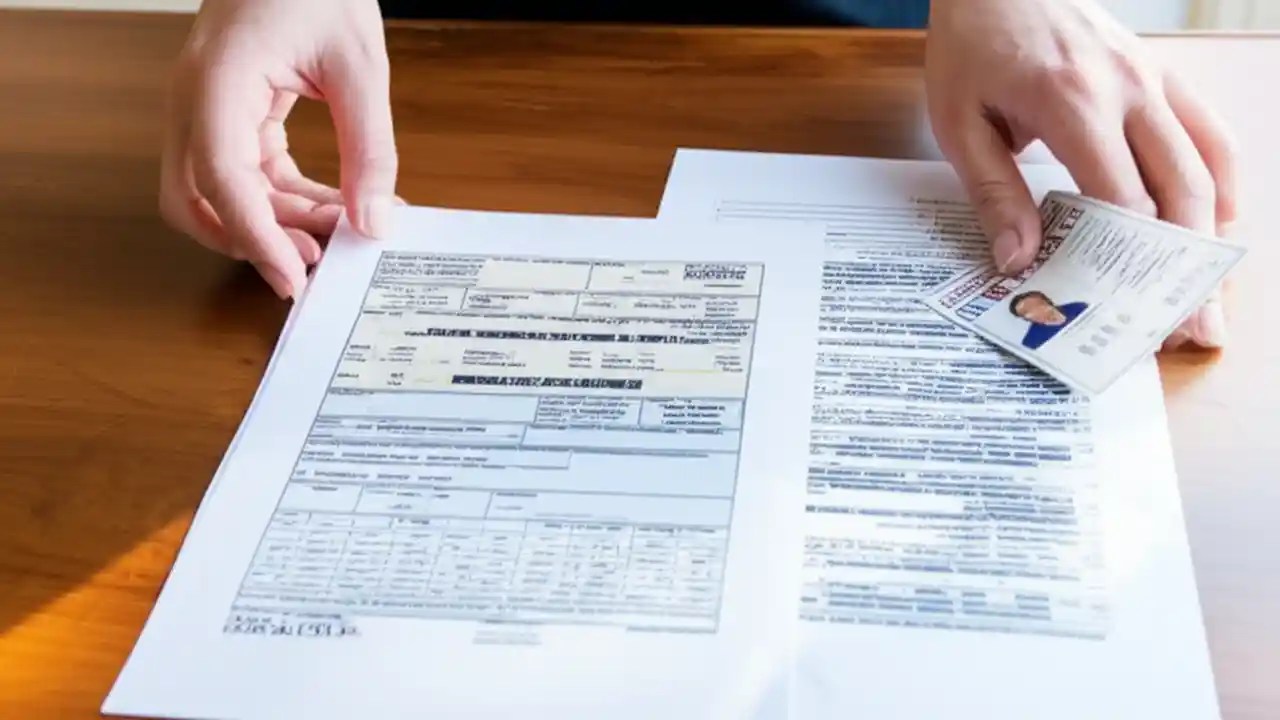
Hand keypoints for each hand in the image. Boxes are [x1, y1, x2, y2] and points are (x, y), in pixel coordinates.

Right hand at [159, 0, 396, 299]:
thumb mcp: (359, 66)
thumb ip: (370, 148)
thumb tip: (374, 220)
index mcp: (216, 81)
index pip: (220, 178)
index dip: (255, 237)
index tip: (293, 277)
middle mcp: (195, 99)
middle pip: (194, 199)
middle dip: (251, 240)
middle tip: (316, 263)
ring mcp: (205, 107)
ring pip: (219, 194)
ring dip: (274, 223)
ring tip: (339, 236)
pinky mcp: (228, 112)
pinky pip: (245, 172)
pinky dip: (283, 198)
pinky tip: (333, 209)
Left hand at [925, 0, 1236, 349]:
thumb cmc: (972, 46)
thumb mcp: (959, 122)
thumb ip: (992, 192)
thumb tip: (1018, 260)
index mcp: (1073, 102)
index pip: (1124, 199)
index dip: (1132, 265)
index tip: (1132, 314)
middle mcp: (1129, 90)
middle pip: (1181, 190)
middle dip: (1187, 266)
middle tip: (1190, 326)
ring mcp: (1154, 78)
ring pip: (1207, 164)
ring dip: (1213, 231)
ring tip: (1206, 290)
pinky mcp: (1162, 73)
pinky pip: (1208, 131)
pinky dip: (1220, 179)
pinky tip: (1216, 220)